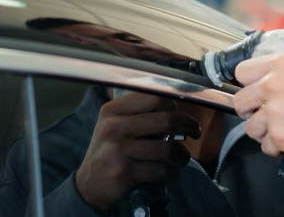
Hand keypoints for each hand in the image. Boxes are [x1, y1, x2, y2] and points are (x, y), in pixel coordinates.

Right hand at [74, 93, 199, 209]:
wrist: (89, 184)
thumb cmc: (108, 152)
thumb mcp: (114, 125)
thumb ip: (138, 113)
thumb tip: (175, 105)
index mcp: (112, 110)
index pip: (154, 98)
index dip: (174, 105)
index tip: (181, 113)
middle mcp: (113, 127)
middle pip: (166, 120)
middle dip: (187, 125)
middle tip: (194, 131)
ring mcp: (118, 150)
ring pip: (166, 148)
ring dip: (181, 155)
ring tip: (182, 157)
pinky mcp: (124, 172)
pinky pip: (160, 170)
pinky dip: (171, 172)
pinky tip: (170, 172)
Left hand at [233, 47, 283, 159]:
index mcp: (282, 64)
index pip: (242, 71)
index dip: (248, 81)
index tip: (254, 88)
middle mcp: (272, 86)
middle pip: (240, 100)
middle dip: (250, 108)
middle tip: (264, 112)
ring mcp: (273, 112)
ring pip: (250, 126)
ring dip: (263, 130)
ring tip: (280, 127)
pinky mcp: (279, 135)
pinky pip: (265, 145)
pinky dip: (275, 146)